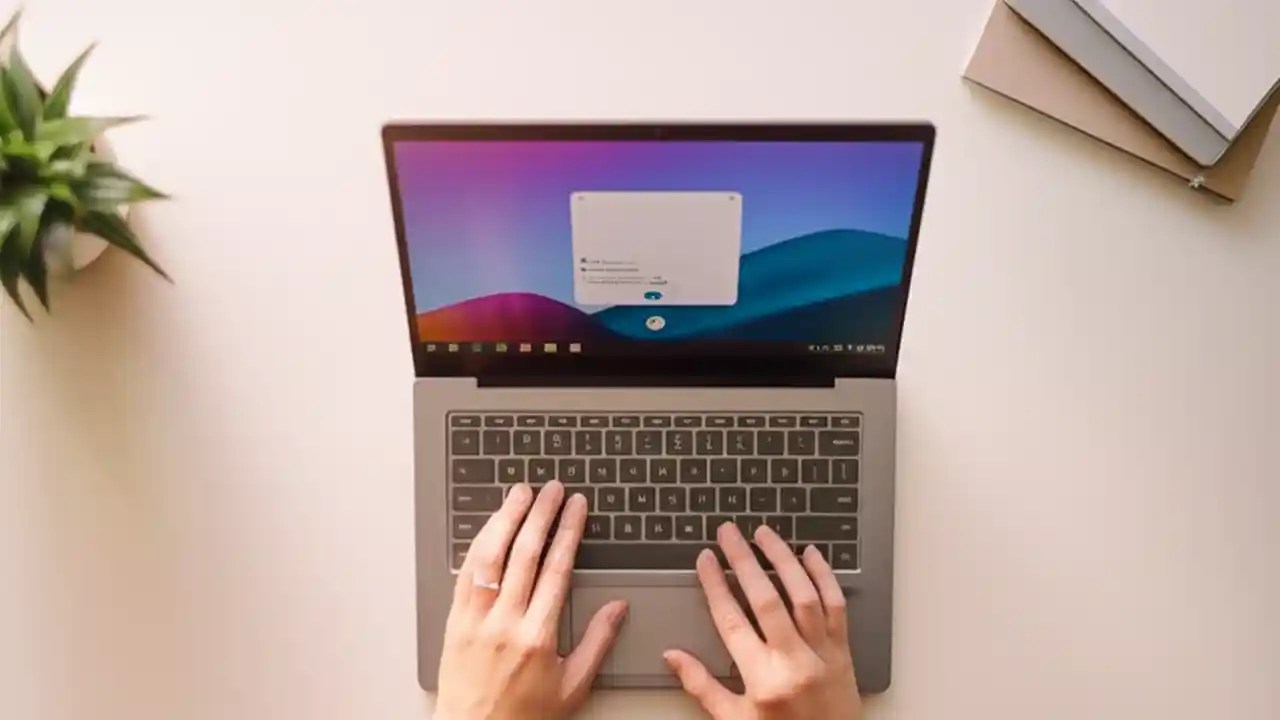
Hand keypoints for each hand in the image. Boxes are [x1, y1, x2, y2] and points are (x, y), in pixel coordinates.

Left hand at [435, 481, 627, 719]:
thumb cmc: (523, 716)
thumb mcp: (573, 687)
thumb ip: (597, 643)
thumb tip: (618, 608)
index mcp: (537, 636)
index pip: (557, 568)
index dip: (569, 531)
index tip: (577, 507)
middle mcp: (504, 622)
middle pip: (525, 553)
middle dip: (541, 514)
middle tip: (552, 489)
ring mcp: (474, 619)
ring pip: (490, 556)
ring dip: (506, 518)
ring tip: (519, 493)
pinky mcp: (454, 621)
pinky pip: (465, 573)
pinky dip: (478, 545)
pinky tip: (489, 527)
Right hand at [664, 523, 861, 719]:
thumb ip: (702, 686)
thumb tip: (672, 656)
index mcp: (763, 679)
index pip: (732, 621)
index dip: (715, 585)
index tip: (705, 560)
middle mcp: (794, 662)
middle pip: (766, 599)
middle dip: (743, 560)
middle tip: (729, 533)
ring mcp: (822, 654)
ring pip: (803, 595)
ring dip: (782, 560)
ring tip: (764, 534)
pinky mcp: (844, 652)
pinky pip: (836, 606)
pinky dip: (824, 577)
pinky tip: (810, 555)